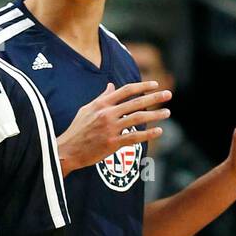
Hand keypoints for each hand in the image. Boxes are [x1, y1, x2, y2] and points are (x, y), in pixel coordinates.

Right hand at [56, 80, 170, 174]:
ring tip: (167, 112)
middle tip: (168, 94)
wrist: (67, 150)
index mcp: (102, 104)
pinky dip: (148, 134)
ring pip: (138, 118)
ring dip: (155, 115)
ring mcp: (110, 128)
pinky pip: (134, 137)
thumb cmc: (77, 130)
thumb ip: (102, 98)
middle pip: (136, 102)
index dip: (142, 86)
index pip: (126, 90)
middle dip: (154, 97)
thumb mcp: (87, 109)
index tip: (154, 84)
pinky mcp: (112, 143)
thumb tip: (112, 86)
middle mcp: (107, 113)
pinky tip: (159, 131)